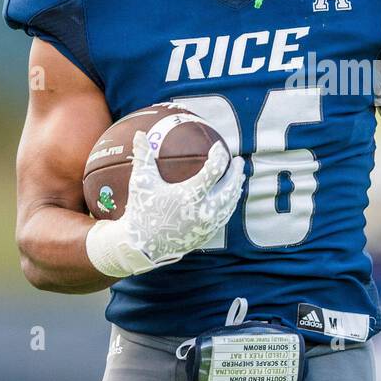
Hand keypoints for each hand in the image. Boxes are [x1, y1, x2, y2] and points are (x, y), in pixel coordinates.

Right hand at [86, 131, 244, 277]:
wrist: (142, 246)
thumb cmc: (142, 210)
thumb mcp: (141, 182)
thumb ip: (143, 156)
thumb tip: (140, 134)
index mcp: (190, 195)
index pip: (213, 171)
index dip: (219, 156)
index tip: (219, 147)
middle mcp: (203, 211)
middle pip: (230, 188)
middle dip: (236, 172)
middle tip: (238, 160)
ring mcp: (207, 224)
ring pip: (230, 203)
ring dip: (236, 188)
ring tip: (239, 176)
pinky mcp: (207, 234)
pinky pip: (225, 217)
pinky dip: (230, 204)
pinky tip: (230, 198)